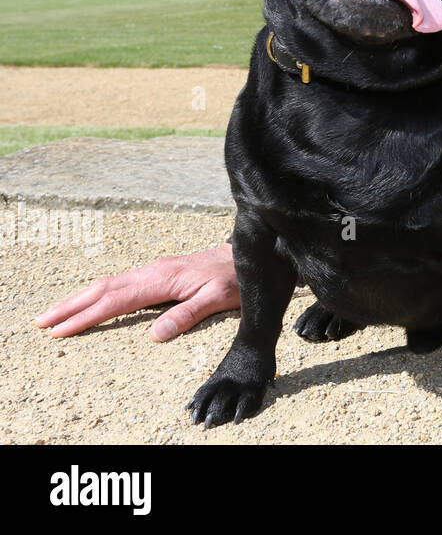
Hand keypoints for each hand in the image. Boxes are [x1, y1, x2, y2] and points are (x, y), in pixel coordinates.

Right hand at [34, 244, 239, 340]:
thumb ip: (188, 314)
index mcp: (163, 279)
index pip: (115, 301)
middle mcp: (154, 271)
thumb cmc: (237, 277)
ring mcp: (156, 269)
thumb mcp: (219, 298)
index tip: (61, 330)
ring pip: (109, 284)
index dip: (87, 317)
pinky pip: (122, 282)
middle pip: (103, 289)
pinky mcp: (161, 272)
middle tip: (41, 322)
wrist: (250, 254)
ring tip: (55, 313)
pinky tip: (91, 300)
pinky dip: (99, 292)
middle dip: (71, 306)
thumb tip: (154, 335)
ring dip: (80, 298)